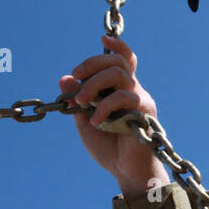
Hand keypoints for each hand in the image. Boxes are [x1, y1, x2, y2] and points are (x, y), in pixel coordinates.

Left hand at [60, 36, 170, 196]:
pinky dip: (104, 106)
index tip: (102, 38)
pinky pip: (123, 97)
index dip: (116, 46)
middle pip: (116, 61)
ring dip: (93, 84)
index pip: (124, 58)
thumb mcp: (84, 120)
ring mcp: (140, 99)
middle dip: (90, 64)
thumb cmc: (108, 147)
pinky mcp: (144, 112)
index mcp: (120, 88)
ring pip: (118, 73)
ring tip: (80, 102)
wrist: (126, 171)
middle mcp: (133, 89)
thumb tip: (64, 79)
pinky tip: (95, 121)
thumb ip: (76, 99)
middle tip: (74, 79)